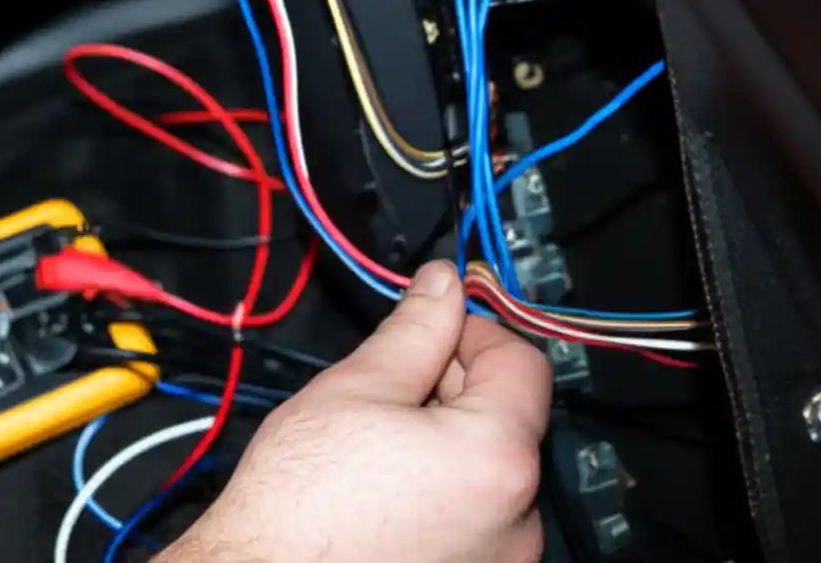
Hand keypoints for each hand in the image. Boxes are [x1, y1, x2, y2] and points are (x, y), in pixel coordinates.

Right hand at [160, 261, 553, 561]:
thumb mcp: (356, 388)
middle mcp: (518, 519)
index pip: (522, 361)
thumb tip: (442, 285)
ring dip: (448, 444)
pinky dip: (444, 494)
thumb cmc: (298, 505)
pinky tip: (386, 491)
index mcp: (497, 457)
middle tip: (388, 390)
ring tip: (377, 449)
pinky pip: (477, 519)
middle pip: (507, 418)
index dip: (473, 331)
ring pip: (488, 470)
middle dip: (454, 390)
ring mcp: (500, 560)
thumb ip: (415, 330)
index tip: (434, 328)